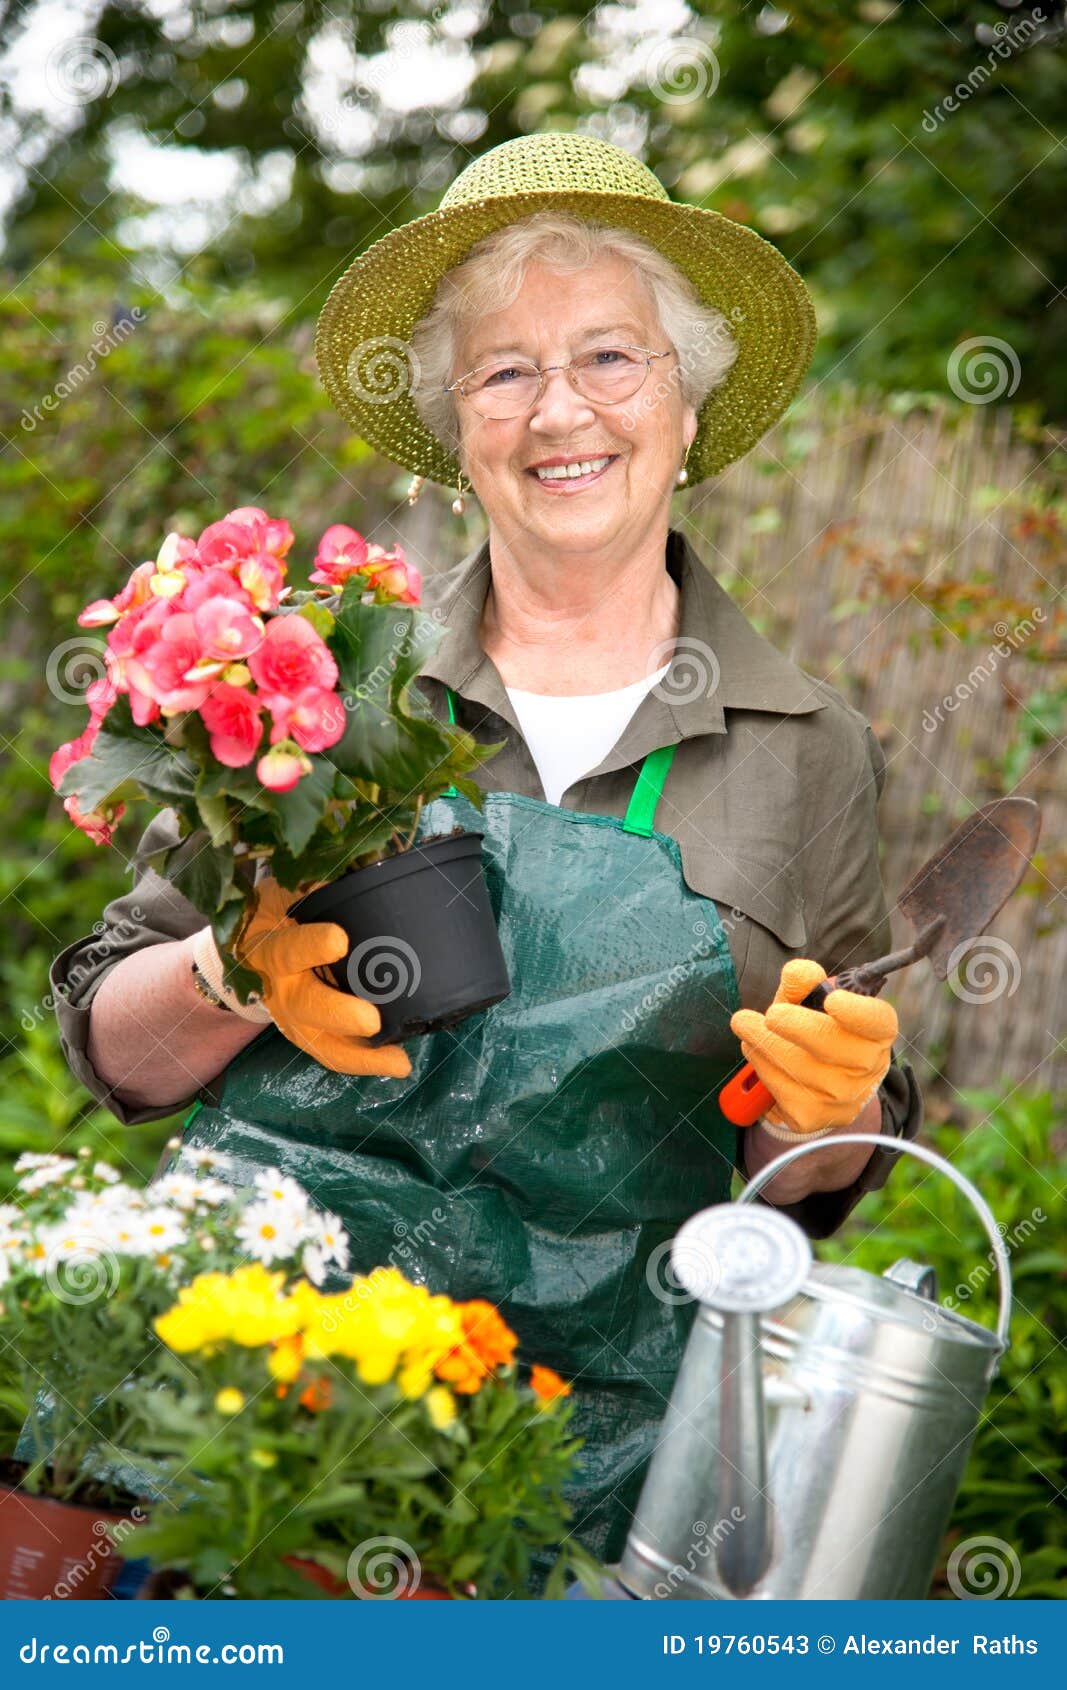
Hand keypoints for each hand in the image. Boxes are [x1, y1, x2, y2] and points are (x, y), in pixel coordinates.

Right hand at [235, 878, 410, 1078]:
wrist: (241, 956)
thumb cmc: (275, 914)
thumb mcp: (284, 892)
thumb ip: (313, 882)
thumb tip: (362, 854)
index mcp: (270, 947)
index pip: (288, 947)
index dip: (312, 945)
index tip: (340, 939)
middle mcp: (279, 988)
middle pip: (306, 1006)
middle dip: (339, 1014)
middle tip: (372, 1020)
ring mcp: (291, 1017)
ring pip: (321, 1043)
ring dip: (360, 1054)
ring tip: (398, 1061)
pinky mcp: (306, 1034)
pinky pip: (332, 1054)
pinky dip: (364, 1062)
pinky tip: (397, 1065)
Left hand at [729, 958, 896, 1133]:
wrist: (818, 1084)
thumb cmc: (819, 1030)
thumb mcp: (813, 1001)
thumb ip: (804, 983)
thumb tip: (797, 973)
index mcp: (876, 1032)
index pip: (877, 1021)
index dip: (856, 1012)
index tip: (832, 1000)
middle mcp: (867, 1067)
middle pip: (830, 1045)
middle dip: (794, 1026)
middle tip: (769, 1014)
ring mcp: (842, 1097)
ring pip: (796, 1066)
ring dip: (764, 1043)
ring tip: (747, 1026)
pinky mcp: (812, 1116)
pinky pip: (779, 1087)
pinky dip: (761, 1065)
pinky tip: (757, 1052)